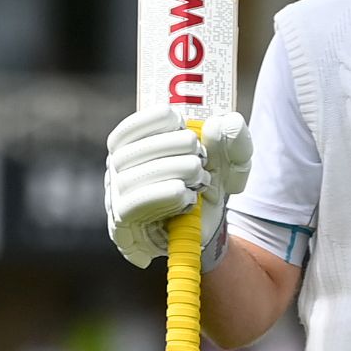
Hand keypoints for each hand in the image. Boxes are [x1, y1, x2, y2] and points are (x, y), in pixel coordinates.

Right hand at [104, 108, 251, 268]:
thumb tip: (220, 123)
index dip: (150, 121)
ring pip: (129, 178)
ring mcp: (117, 200)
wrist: (210, 231)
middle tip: (200, 154)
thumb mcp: (230, 162)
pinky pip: (131, 206)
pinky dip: (160, 195)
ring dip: (169, 170)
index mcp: (134, 149)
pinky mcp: (123, 227)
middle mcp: (118, 173)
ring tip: (199, 175)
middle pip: (127, 153)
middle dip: (168, 145)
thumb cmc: (209, 189)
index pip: (127, 130)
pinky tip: (185, 193)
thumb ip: (233, 139)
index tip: (179, 119)